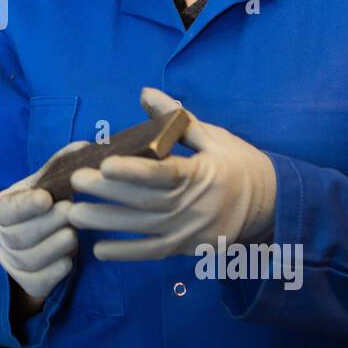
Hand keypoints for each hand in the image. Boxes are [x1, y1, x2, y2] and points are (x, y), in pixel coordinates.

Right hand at [0, 141, 87, 299]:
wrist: (26, 246)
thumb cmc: (37, 210)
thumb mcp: (40, 187)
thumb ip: (59, 168)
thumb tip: (86, 147)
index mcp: (0, 211)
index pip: (7, 210)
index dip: (25, 205)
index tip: (46, 197)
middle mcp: (0, 239)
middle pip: (20, 236)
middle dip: (47, 224)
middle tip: (71, 212)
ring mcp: (12, 264)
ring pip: (30, 260)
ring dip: (54, 247)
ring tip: (72, 235)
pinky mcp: (27, 283)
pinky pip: (39, 281)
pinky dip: (55, 271)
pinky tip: (69, 260)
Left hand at [65, 88, 276, 261]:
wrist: (272, 204)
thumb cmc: (238, 164)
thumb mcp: (213, 135)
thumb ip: (176, 117)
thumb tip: (145, 93)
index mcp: (201, 173)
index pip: (163, 173)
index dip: (133, 170)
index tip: (104, 162)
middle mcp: (194, 205)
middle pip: (145, 201)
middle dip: (107, 193)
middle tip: (75, 182)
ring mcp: (190, 230)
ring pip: (143, 228)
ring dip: (107, 223)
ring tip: (74, 214)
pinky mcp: (187, 248)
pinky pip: (153, 253)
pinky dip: (127, 254)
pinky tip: (100, 249)